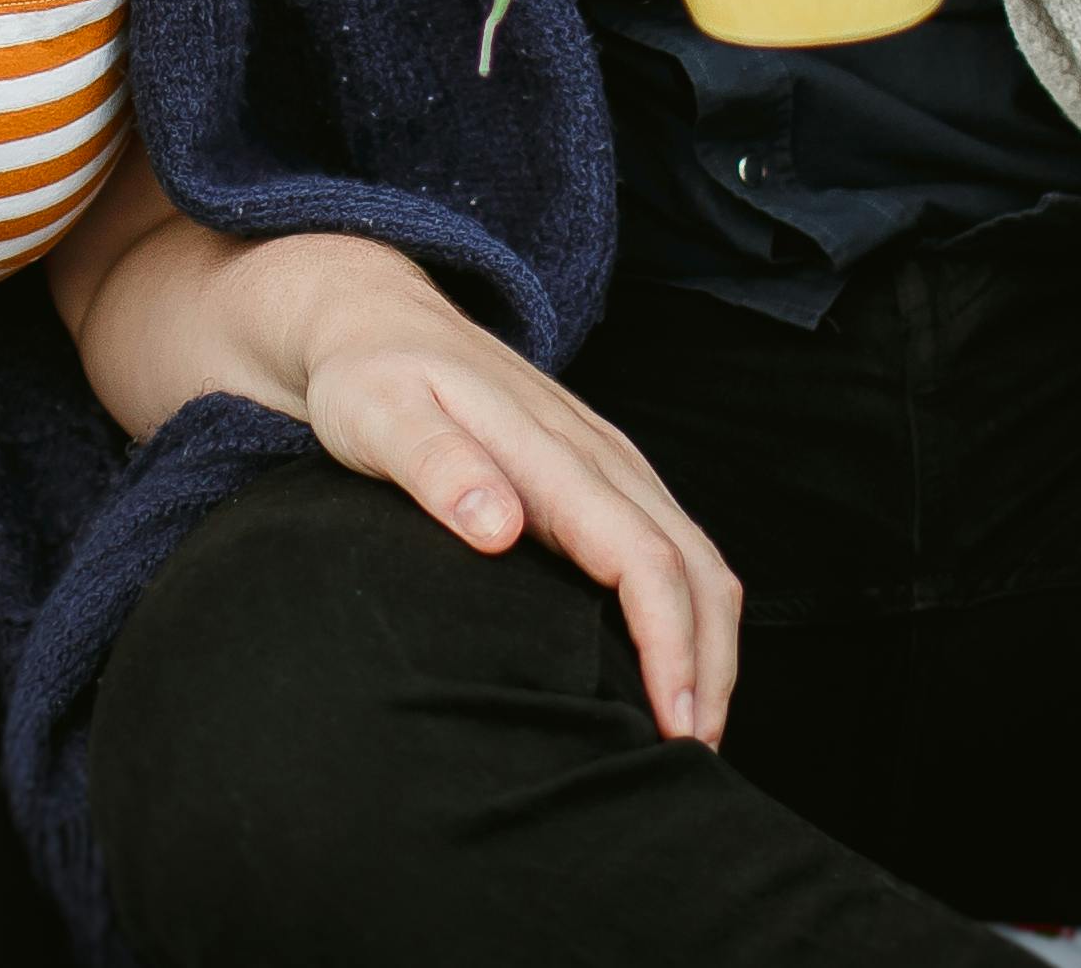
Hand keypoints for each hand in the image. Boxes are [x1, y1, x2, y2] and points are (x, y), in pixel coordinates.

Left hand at [281, 250, 742, 746]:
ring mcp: (609, 463)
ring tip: (688, 733)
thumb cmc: (370, 379)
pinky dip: (690, 614)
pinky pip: (674, 548)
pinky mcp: (603, 476)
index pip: (643, 557)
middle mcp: (600, 456)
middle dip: (710, 666)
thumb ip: (436, 465)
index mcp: (553, 452)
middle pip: (697, 566)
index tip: (671, 726)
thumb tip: (500, 528)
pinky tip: (666, 667)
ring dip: (710, 646)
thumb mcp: (377, 413)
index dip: (669, 645)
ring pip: (698, 558)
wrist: (376, 320)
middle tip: (691, 761)